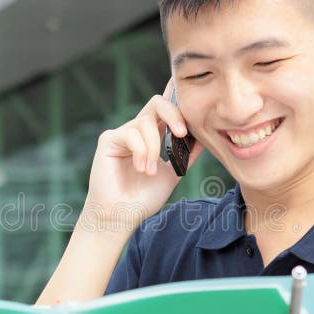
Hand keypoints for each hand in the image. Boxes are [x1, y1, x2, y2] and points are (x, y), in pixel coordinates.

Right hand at [84, 79, 203, 231]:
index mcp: (153, 135)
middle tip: (182, 133)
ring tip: (150, 171)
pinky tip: (141, 169)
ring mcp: (122, 133)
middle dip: (173, 114)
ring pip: (146, 122)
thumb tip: (205, 137)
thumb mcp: (174, 173)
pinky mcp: (108, 140)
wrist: (122, 216)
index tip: (195, 100)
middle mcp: (137, 130)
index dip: (177, 97)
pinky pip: (131, 133)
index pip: (166, 109)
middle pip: (157, 103)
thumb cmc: (144, 198)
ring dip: (153, 148)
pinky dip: (141, 151)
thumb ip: (187, 155)